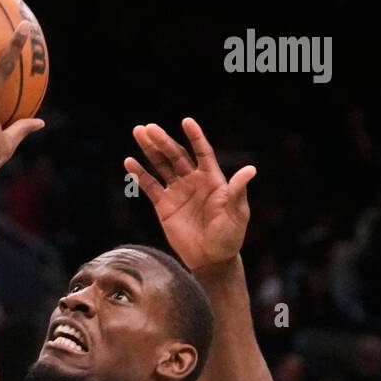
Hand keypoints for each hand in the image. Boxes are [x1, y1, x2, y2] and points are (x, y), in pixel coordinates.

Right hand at [124, 118, 255, 270]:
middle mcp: (193, 180)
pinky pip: (150, 187)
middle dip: (163, 141)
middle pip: (176, 155)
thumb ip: (237, 191)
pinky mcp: (164, 206)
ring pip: (162, 165)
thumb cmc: (229, 236)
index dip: (195, 137)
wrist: (211, 258)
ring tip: (138, 132)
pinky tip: (129, 162)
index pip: (202, 152)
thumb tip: (250, 170)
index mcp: (212, 179)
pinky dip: (140, 175)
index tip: (186, 121)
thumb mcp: (237, 213)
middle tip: (149, 127)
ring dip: (150, 150)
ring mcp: (177, 192)